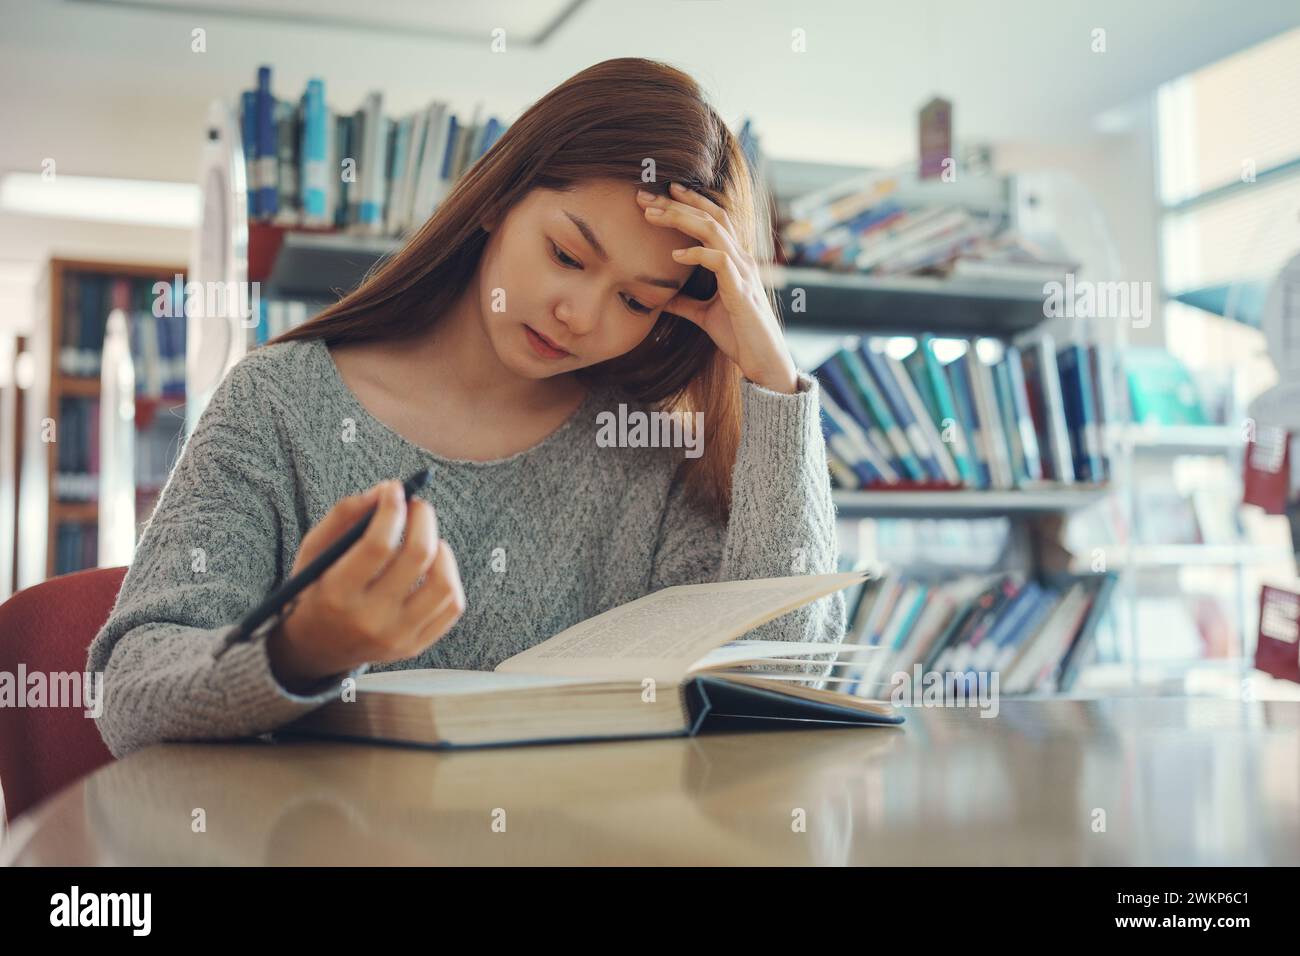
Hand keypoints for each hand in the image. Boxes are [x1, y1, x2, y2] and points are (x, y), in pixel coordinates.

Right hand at [266, 480, 465, 692]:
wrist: (314, 648)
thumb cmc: (316, 588)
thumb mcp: (314, 551)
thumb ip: (344, 515)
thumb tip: (387, 490)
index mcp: (337, 594)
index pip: (378, 545)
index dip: (392, 509)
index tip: (395, 488)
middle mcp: (369, 620)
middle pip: (417, 557)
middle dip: (422, 518)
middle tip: (417, 504)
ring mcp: (397, 638)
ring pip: (443, 584)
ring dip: (441, 548)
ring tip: (427, 538)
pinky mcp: (415, 646)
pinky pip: (451, 607)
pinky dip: (449, 576)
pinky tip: (434, 564)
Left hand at [637, 181, 798, 393]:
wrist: (762, 361)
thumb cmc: (738, 336)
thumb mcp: (703, 315)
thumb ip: (684, 302)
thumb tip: (661, 297)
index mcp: (734, 260)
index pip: (714, 219)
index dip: (689, 203)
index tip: (661, 194)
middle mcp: (741, 259)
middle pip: (711, 216)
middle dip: (677, 203)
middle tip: (645, 196)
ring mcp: (743, 272)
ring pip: (714, 230)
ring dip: (681, 219)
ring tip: (653, 215)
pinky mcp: (740, 290)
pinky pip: (719, 261)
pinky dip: (696, 254)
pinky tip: (675, 255)